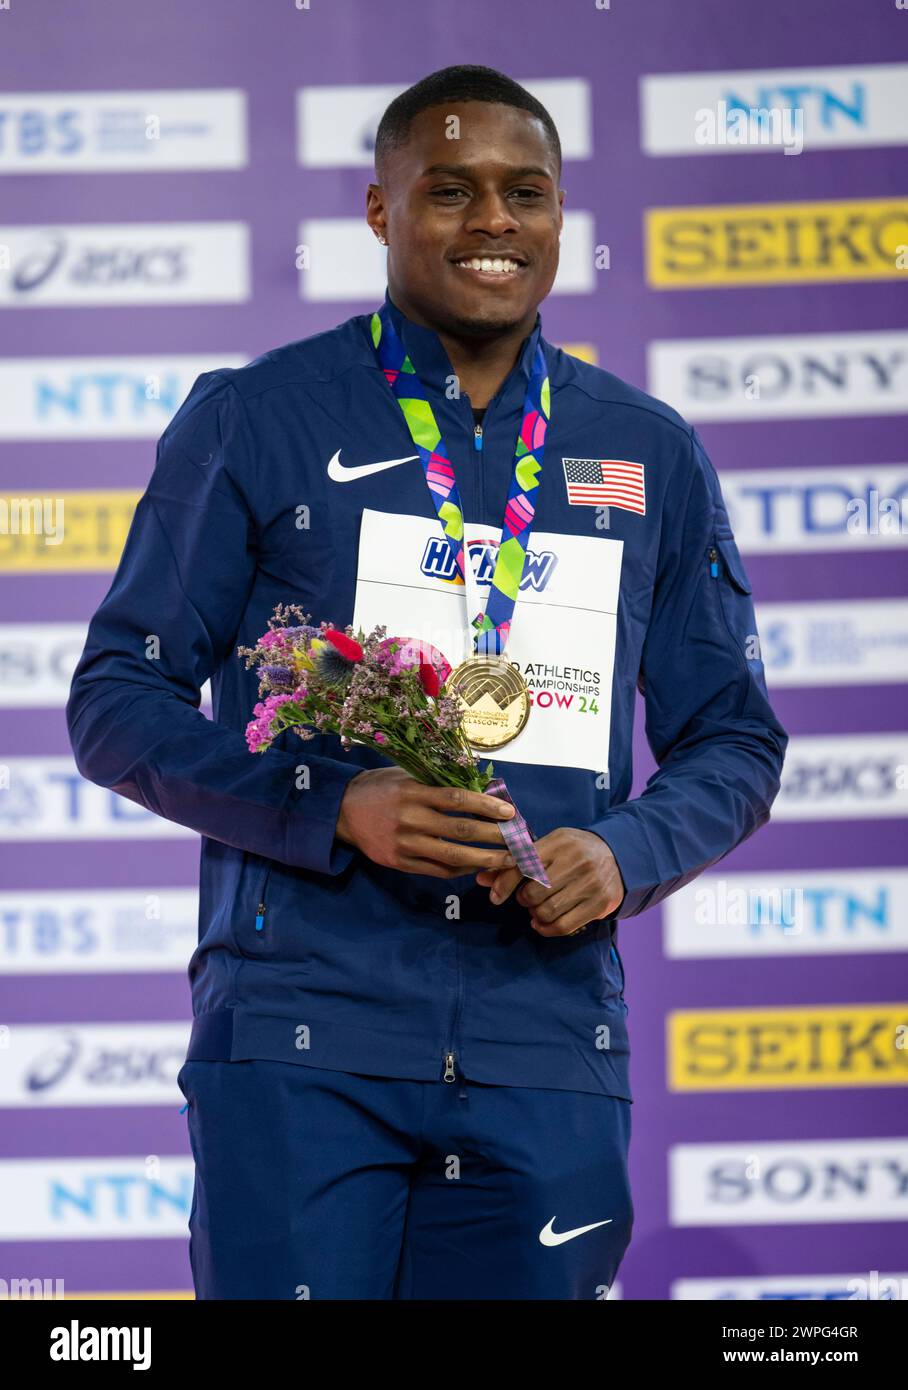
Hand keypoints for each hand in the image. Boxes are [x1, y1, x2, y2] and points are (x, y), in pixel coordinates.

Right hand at [335, 766, 517, 876]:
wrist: (342, 811)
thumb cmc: (381, 787)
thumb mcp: (407, 774)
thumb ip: (439, 782)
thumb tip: (482, 789)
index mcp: (412, 792)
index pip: (458, 799)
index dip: (487, 806)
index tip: (510, 812)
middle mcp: (409, 819)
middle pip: (460, 831)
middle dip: (494, 837)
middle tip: (518, 840)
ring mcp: (404, 845)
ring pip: (452, 856)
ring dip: (484, 859)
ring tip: (507, 860)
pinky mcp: (399, 863)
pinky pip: (437, 870)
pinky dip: (461, 869)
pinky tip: (477, 865)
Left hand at [475, 827, 624, 935]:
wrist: (619, 854)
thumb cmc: (574, 850)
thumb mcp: (548, 847)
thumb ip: (514, 863)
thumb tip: (480, 879)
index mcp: (559, 842)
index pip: (522, 865)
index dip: (503, 884)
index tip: (494, 897)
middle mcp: (576, 861)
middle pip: (533, 893)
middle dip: (523, 900)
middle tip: (527, 898)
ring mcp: (590, 883)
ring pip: (547, 911)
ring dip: (535, 915)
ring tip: (537, 908)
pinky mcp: (601, 903)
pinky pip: (565, 925)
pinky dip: (547, 929)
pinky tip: (542, 923)